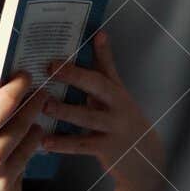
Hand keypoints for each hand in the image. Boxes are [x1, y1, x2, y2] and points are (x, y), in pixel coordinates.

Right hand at [0, 73, 46, 190]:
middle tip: (41, 94)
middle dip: (34, 105)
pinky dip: (17, 166)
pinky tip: (7, 166)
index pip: (2, 105)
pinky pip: (21, 174)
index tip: (26, 76)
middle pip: (24, 123)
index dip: (18, 86)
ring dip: (33, 133)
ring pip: (30, 148)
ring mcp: (5, 183)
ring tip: (33, 126)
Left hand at [42, 30, 165, 190]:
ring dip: (65, 111)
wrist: (145, 156)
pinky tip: (45, 141)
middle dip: (75, 76)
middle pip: (98, 87)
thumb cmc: (123, 118)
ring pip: (87, 117)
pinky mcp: (106, 149)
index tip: (94, 36)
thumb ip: (105, 66)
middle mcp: (117, 107)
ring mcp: (113, 128)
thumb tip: (100, 34)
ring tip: (44, 105)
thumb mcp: (117, 93)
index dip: (102, 52)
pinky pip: (82, 145)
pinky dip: (63, 144)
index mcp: (117, 92)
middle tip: (51, 68)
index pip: (106, 69)